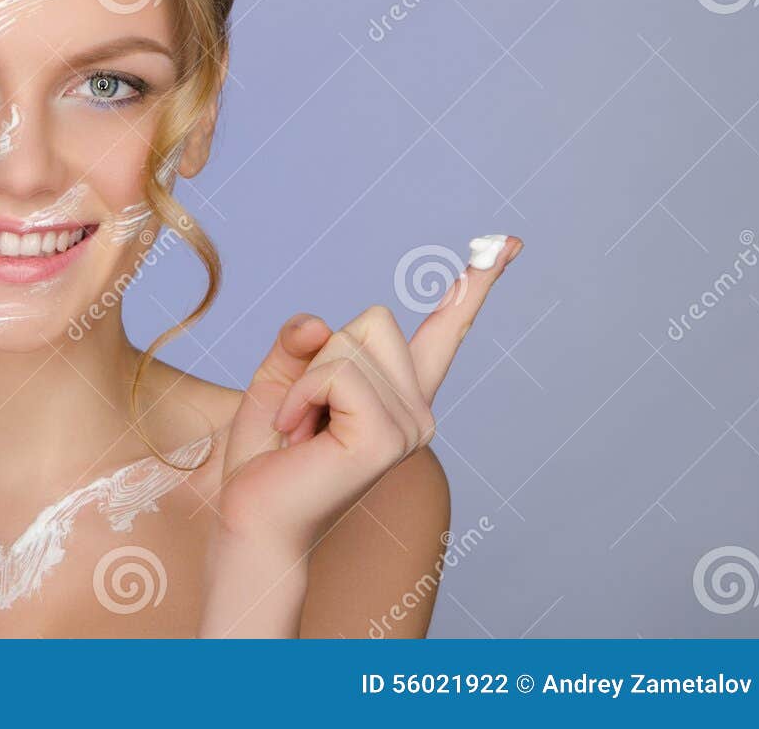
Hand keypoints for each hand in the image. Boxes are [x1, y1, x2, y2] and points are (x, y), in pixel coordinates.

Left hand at [201, 236, 520, 634]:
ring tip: (300, 428)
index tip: (508, 243)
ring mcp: (410, 426)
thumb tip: (318, 324)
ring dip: (305, 379)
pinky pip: (337, 371)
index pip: (445, 331)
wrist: (251, 515)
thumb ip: (303, 340)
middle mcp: (417, 410)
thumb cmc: (267, 453)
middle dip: (321, 354)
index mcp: (398, 394)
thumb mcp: (280, 375)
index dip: (475, 284)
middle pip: (374, 320)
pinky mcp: (387, 439)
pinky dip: (302, 394)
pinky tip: (297, 434)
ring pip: (350, 343)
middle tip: (304, 413)